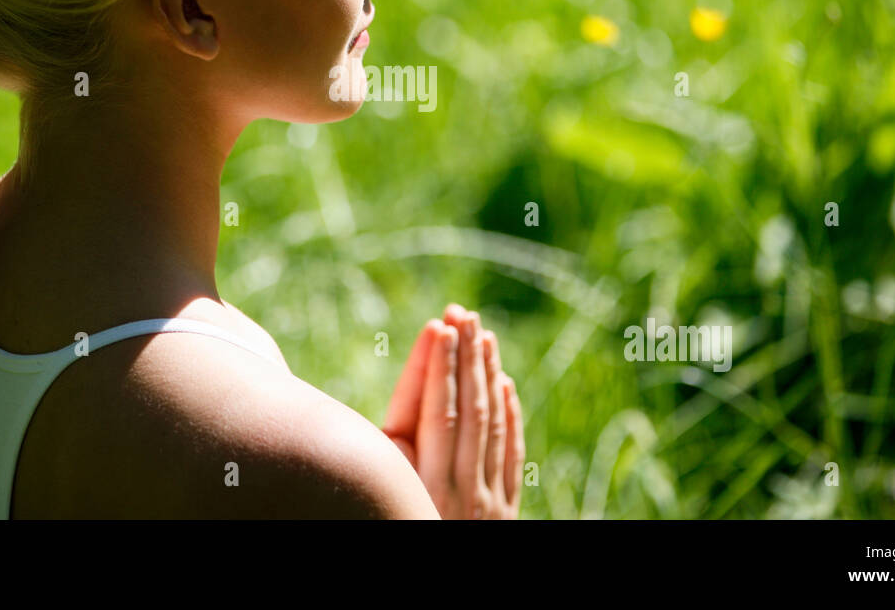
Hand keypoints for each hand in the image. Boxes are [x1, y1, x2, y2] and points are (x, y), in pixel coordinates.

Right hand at [382, 304, 523, 518]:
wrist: (434, 580)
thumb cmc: (383, 524)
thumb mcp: (386, 488)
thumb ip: (397, 446)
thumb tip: (422, 383)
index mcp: (422, 485)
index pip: (437, 412)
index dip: (439, 368)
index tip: (440, 326)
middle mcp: (459, 492)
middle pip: (468, 411)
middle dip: (465, 358)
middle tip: (463, 314)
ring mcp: (488, 502)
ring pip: (492, 427)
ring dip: (488, 375)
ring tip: (483, 334)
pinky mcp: (504, 510)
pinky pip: (511, 455)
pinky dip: (510, 417)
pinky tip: (505, 385)